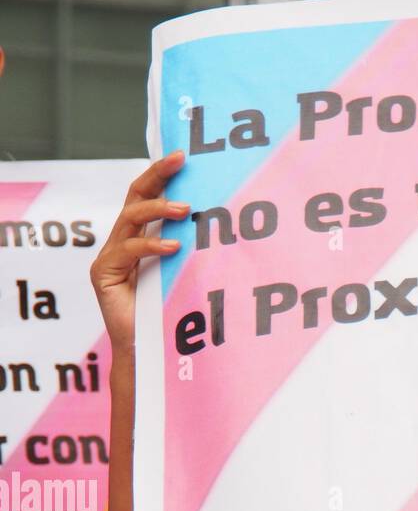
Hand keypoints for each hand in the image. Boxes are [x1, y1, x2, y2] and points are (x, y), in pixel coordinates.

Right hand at [89, 150, 188, 352]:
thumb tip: (220, 225)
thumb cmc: (170, 317)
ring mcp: (110, 257)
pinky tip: (172, 247)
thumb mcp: (184, 275)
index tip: (182, 156)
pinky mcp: (104, 274)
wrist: (149, 353)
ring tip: (183, 209)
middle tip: (179, 161)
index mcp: (139, 239)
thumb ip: (190, 251)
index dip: (160, 174)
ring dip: (157, 209)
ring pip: (129, 218)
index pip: (145, 196)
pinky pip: (127, 250)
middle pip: (134, 196)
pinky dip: (150, 246)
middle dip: (156, 175)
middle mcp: (121, 243)